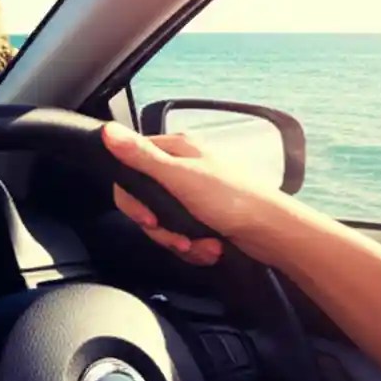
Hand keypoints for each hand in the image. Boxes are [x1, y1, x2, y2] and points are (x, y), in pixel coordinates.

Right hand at [102, 122, 307, 265]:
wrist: (272, 233)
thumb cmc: (234, 199)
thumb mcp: (179, 177)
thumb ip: (141, 157)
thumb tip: (108, 132)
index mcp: (175, 150)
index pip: (130, 169)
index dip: (134, 200)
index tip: (148, 218)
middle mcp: (181, 168)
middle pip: (145, 202)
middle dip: (162, 228)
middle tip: (178, 237)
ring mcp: (191, 194)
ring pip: (163, 223)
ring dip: (180, 241)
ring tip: (202, 244)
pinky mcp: (201, 217)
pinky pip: (181, 236)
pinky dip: (193, 248)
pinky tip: (209, 248)